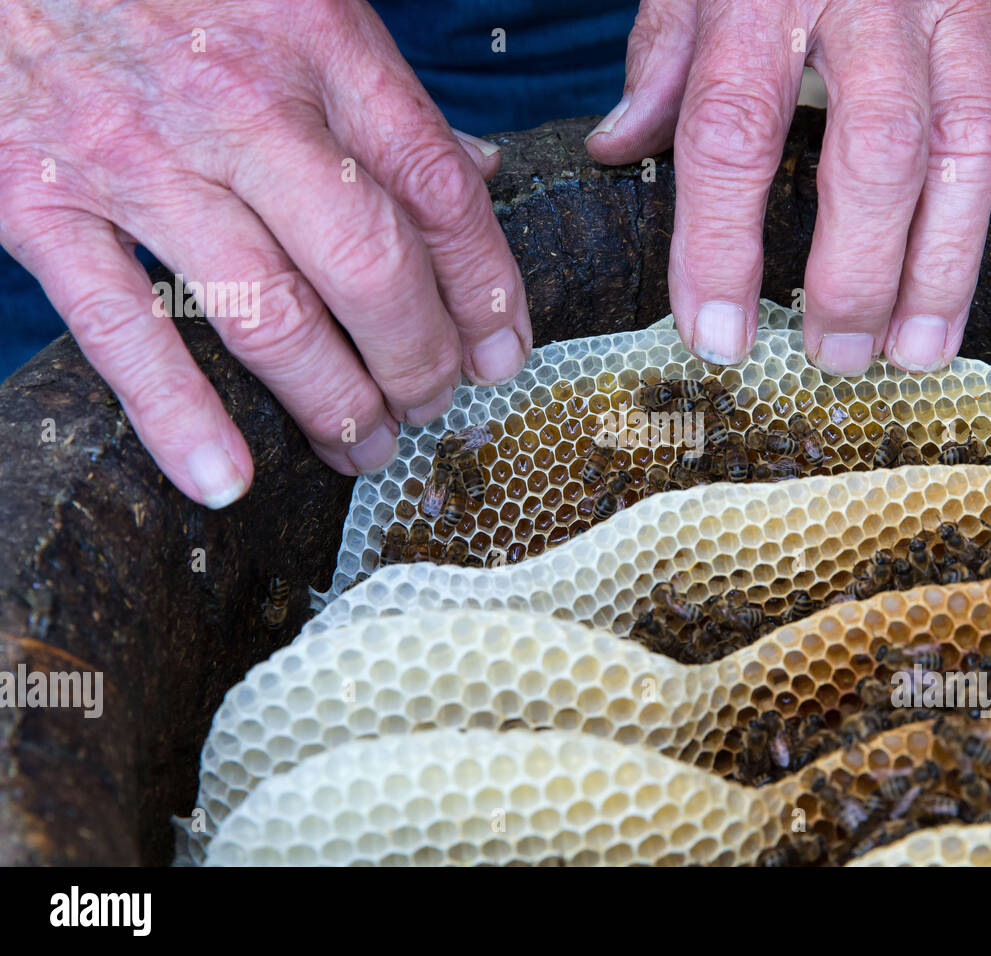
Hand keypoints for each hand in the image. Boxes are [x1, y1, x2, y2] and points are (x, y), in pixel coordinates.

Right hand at [0, 0, 529, 506]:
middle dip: (419, 359)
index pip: (435, 190)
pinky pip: (120, 325)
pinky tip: (224, 479)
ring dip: (333, 402)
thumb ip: (385, 93)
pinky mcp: (40, 200)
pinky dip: (174, 414)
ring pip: (267, 313)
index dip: (486, 286)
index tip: (506, 350)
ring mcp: (138, 159)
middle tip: (437, 404)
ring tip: (369, 447)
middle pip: (369, 267)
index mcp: (316, 45)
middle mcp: (239, 107)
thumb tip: (474, 170)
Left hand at [587, 0, 990, 374]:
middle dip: (857, 271)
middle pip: (874, 152)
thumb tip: (617, 146)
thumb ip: (666, 52)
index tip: (715, 335)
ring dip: (949, 261)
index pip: (732, 131)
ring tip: (921, 349)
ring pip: (970, 144)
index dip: (718, 245)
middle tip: (840, 355)